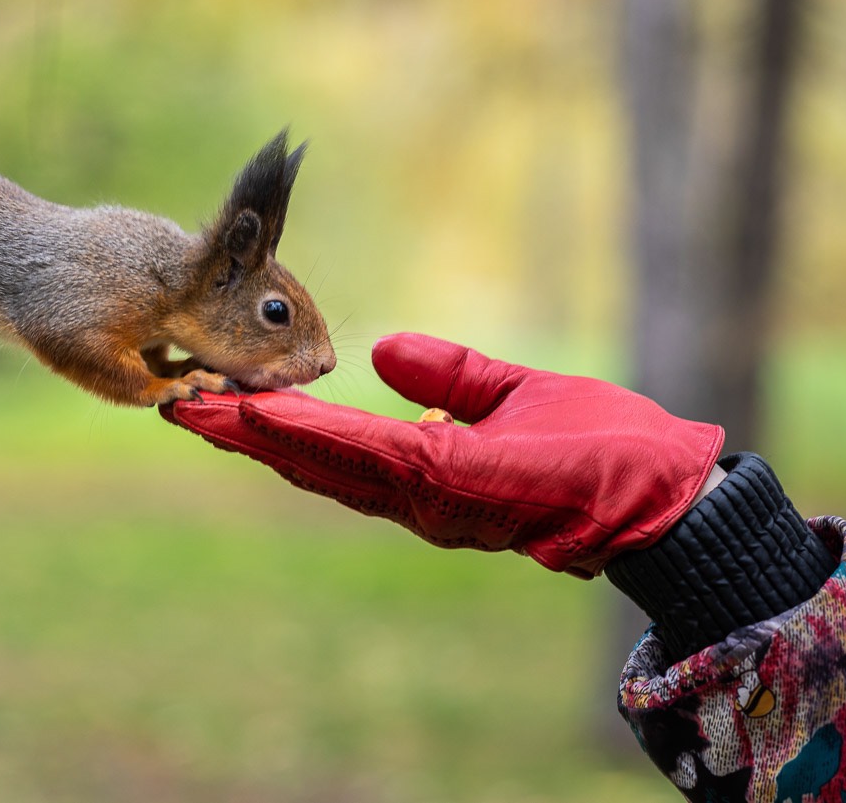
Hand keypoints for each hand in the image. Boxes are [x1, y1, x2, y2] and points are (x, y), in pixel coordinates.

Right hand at [161, 333, 724, 576]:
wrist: (665, 492)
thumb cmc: (606, 449)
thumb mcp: (511, 394)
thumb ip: (449, 376)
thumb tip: (384, 350)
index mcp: (427, 473)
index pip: (334, 448)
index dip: (276, 427)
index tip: (221, 404)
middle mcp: (417, 496)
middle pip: (312, 463)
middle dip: (245, 436)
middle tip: (179, 410)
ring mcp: (430, 496)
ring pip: (326, 461)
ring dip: (263, 435)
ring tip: (204, 411)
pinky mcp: (451, 485)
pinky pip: (367, 455)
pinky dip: (315, 436)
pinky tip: (270, 416)